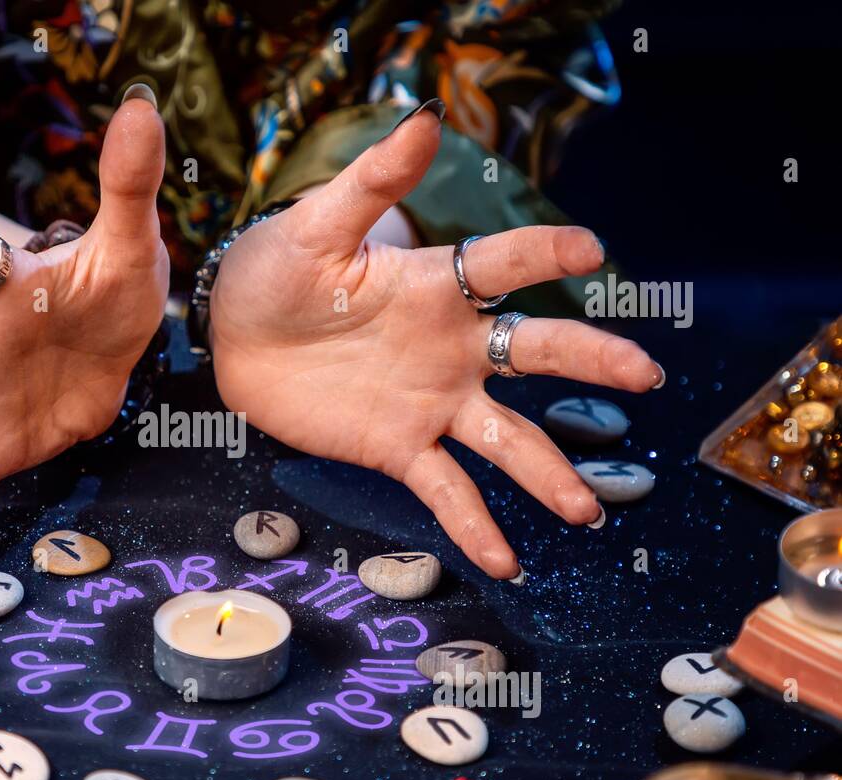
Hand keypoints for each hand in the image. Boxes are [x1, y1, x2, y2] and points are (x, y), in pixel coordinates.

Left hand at [208, 103, 662, 580]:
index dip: (546, 252)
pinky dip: (475, 527)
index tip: (591, 249)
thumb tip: (420, 120)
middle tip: (643, 376)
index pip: (504, 264)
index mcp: (435, 285)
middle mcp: (450, 347)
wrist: (234, 338)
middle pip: (535, 352)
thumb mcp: (317, 226)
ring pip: (506, 439)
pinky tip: (508, 561)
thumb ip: (370, 185)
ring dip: (548, 472)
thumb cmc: (277, 272)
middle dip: (589, 362)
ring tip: (586, 510)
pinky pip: (447, 491)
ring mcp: (431, 403)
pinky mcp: (399, 449)